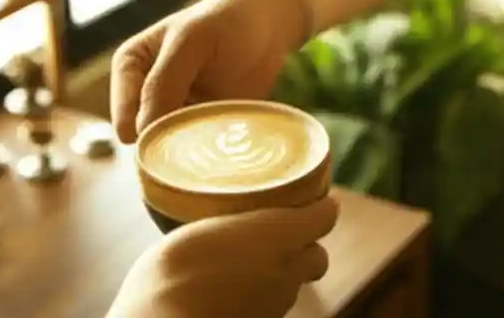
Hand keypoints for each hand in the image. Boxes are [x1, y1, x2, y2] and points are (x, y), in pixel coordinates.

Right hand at [108, 196, 338, 317]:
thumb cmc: (176, 265)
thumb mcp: (198, 226)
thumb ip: (224, 224)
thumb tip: (219, 219)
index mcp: (282, 234)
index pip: (327, 214)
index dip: (320, 205)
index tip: (307, 199)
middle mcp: (289, 270)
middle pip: (318, 256)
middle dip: (305, 247)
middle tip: (274, 236)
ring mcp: (277, 303)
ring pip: (293, 283)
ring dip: (280, 272)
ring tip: (246, 262)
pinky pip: (270, 306)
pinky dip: (259, 296)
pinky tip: (232, 289)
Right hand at [111, 0, 303, 141]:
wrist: (268, 22)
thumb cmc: (225, 22)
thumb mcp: (190, 42)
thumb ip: (163, 84)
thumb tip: (141, 135)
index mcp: (129, 69)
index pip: (126, 120)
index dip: (150, 133)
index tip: (186, 128)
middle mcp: (145, 95)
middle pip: (147, 143)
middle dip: (172, 148)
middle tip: (206, 136)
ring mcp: (174, 113)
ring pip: (172, 153)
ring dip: (195, 153)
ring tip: (221, 134)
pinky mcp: (201, 126)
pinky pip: (199, 153)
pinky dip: (213, 153)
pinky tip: (231, 138)